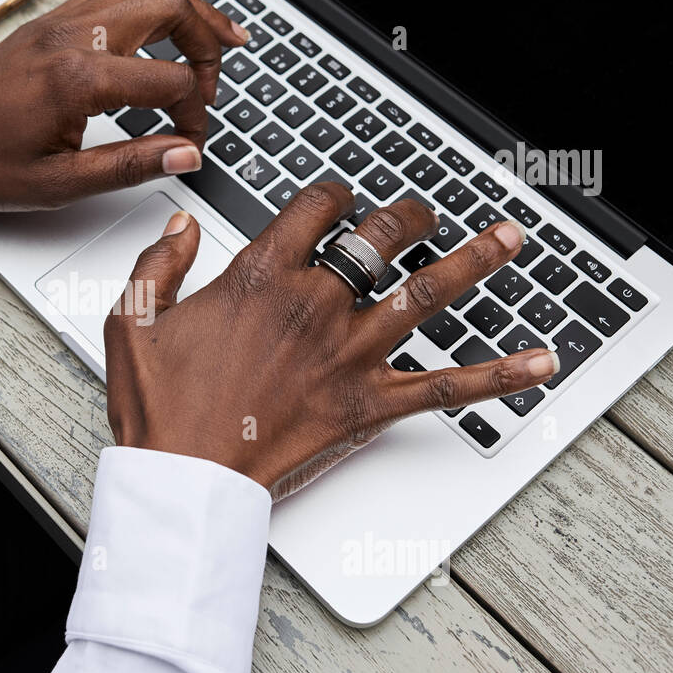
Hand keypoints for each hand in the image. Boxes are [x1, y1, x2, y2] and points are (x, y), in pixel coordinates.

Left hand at [0, 0, 246, 210]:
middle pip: (169, 6)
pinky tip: (162, 27)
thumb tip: (186, 154)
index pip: (171, 79)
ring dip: (185, 10)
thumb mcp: (62, 184)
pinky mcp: (50, 23)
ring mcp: (60, 23)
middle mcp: (72, 38)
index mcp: (79, 79)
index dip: (195, 112)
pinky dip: (150, 5)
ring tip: (214, 36)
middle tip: (227, 66)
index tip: (190, 138)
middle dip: (208, 37)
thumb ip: (132, 166)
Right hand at [103, 184, 560, 498]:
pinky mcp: (368, 404)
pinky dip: (498, 375)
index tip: (337, 199)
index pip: (315, 207)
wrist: (185, 479)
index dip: (332, 193)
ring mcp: (348, 353)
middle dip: (406, 215)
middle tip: (418, 213)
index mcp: (260, 278)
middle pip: (380, 237)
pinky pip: (446, 387)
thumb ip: (159, 263)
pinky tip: (540, 362)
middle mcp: (314, 305)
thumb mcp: (133, 322)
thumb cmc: (161, 410)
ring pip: (427, 293)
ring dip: (475, 261)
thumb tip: (180, 225)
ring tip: (510, 238)